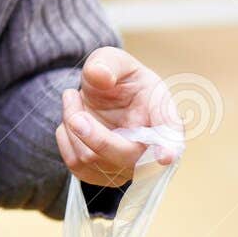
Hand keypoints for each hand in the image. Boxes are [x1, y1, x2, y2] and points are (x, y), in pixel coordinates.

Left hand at [55, 46, 182, 186]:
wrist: (103, 99)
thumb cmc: (118, 80)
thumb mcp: (115, 60)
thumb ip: (109, 63)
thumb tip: (99, 75)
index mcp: (163, 117)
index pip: (172, 136)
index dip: (170, 147)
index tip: (165, 156)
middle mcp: (150, 149)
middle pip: (124, 156)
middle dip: (96, 137)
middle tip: (73, 108)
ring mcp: (126, 167)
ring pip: (91, 157)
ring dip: (72, 123)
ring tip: (73, 97)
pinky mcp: (102, 176)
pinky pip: (75, 164)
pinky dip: (66, 137)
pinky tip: (73, 119)